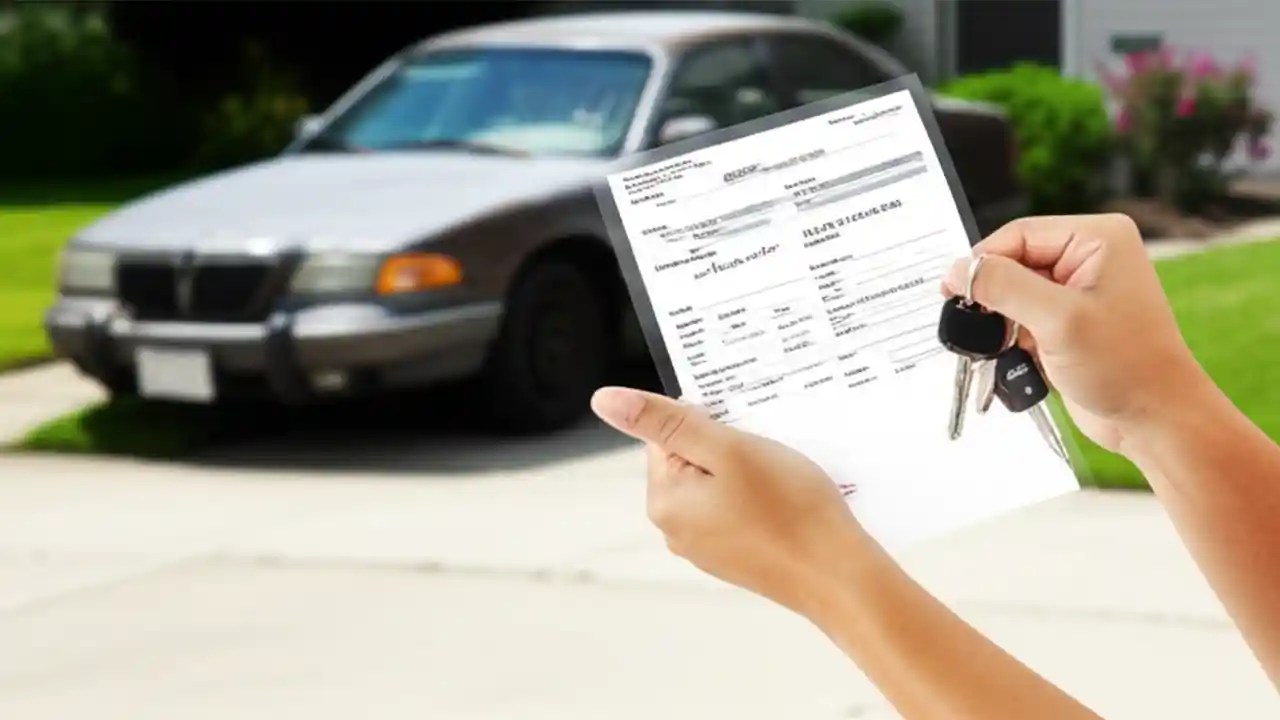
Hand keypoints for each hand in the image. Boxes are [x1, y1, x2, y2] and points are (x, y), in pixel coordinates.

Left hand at [591, 387, 869, 613]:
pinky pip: (735, 509)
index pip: (666, 435)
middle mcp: (675, 529)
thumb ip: (664, 422)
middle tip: (765, 454)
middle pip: (690, 459)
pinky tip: (785, 503)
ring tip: (779, 479)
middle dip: (726, 447)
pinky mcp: (733, 556)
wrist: (839, 577)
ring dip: (745, 471)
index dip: (707, 423)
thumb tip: (604, 400)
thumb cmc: (790, 509)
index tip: (742, 431)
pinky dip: (757, 498)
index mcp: (665, 500)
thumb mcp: (727, 449)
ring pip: (716, 483)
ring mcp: (705, 547)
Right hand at [944, 213, 1206, 451]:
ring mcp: (1079, 290)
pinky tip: (1020, 355)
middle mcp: (1090, 257)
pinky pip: (1023, 316)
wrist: (1153, 419)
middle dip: (993, 294)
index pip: (1019, 234)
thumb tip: (959, 270)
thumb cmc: (1128, 367)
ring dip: (1001, 319)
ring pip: (1014, 291)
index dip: (983, 261)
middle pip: (1014, 261)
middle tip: (972, 322)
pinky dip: (1011, 335)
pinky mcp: (1069, 320)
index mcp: (1098, 238)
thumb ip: (1003, 287)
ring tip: (1001, 343)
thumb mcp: (1058, 320)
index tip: (953, 290)